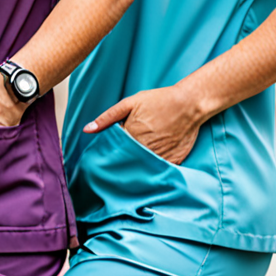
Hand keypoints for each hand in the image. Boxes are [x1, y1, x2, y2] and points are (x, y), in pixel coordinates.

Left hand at [83, 85, 203, 163]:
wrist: (189, 104)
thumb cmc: (158, 101)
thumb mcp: (129, 103)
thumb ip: (107, 118)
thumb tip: (87, 130)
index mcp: (131, 135)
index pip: (114, 152)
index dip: (109, 154)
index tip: (102, 160)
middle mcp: (145, 149)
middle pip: (127, 162)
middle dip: (120, 164)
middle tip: (114, 169)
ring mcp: (161, 157)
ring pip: (142, 170)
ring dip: (136, 170)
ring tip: (128, 174)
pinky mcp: (174, 161)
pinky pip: (159, 172)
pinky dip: (153, 172)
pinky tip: (148, 172)